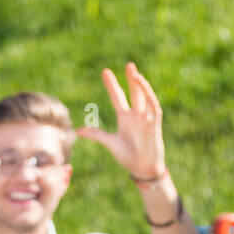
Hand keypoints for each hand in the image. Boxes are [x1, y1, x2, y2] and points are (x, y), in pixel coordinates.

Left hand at [77, 64, 165, 178]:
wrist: (142, 169)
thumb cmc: (127, 157)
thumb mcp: (110, 143)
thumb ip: (96, 135)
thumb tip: (78, 131)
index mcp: (125, 119)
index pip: (117, 97)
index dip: (112, 85)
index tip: (105, 72)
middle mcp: (136, 116)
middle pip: (134, 93)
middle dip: (132, 79)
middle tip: (129, 65)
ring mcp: (146, 120)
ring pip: (145, 98)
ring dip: (141, 86)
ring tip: (135, 74)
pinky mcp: (155, 126)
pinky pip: (154, 109)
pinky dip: (150, 99)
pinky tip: (145, 89)